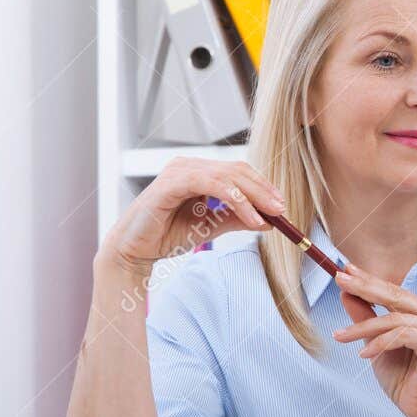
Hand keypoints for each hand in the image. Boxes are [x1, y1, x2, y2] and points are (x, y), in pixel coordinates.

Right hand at [98, 158, 284, 278]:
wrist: (134, 251)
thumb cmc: (167, 235)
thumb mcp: (210, 227)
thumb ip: (236, 219)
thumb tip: (269, 220)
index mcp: (198, 172)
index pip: (238, 172)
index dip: (262, 186)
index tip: (281, 206)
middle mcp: (189, 166)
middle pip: (237, 170)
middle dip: (263, 190)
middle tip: (282, 210)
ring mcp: (179, 171)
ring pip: (228, 176)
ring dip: (254, 197)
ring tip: (271, 216)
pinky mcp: (171, 182)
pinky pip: (212, 186)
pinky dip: (237, 201)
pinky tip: (251, 218)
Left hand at [331, 264, 416, 416]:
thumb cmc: (406, 380)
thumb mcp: (377, 344)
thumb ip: (365, 318)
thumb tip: (347, 293)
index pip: (394, 290)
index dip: (369, 280)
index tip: (345, 270)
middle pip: (395, 295)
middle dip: (364, 286)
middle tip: (340, 278)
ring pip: (393, 318)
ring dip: (363, 327)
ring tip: (341, 337)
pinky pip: (401, 335)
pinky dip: (379, 343)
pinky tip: (364, 354)